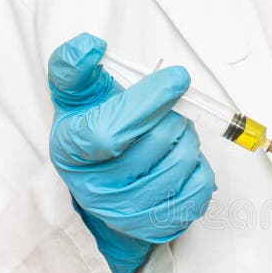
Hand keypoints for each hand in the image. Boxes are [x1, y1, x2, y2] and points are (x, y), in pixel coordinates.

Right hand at [48, 33, 215, 272]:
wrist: (103, 185)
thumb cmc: (93, 132)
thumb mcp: (75, 98)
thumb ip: (74, 68)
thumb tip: (89, 47)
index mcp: (71, 151)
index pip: (111, 131)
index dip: (149, 101)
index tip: (177, 79)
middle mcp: (95, 189)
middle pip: (156, 144)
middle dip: (175, 116)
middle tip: (172, 110)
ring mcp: (128, 212)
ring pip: (182, 164)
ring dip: (188, 139)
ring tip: (176, 134)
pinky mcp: (160, 225)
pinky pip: (200, 188)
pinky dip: (200, 167)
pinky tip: (182, 159)